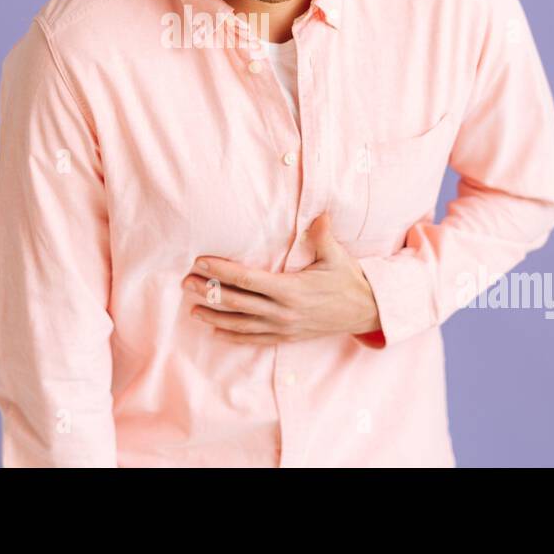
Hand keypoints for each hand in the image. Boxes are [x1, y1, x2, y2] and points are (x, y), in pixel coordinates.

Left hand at [180, 212, 380, 343]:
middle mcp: (283, 312)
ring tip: (193, 309)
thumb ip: (322, 235)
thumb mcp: (336, 256)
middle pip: (237, 303)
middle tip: (186, 283)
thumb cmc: (348, 280)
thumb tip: (320, 214)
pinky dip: (233, 336)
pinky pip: (255, 339)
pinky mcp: (287, 337)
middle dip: (210, 293)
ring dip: (215, 317)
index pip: (247, 279)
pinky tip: (216, 332)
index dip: (221, 271)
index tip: (200, 262)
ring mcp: (284, 327)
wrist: (366, 311)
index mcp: (291, 289)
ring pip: (241, 325)